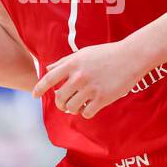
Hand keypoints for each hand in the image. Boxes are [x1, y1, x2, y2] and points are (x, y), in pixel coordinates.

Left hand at [31, 42, 146, 119]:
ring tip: (80, 104)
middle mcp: (79, 77)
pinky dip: (86, 112)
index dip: (39, 88)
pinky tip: (90, 107)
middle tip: (65, 104)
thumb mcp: (83, 53)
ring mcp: (90, 88)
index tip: (34, 95)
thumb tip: (48, 69)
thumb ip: (64, 62)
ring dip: (73, 109)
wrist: (131, 57)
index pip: (49, 79)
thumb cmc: (107, 54)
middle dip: (60, 104)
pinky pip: (86, 113)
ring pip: (71, 108)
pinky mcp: (102, 98)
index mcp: (72, 64)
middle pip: (60, 98)